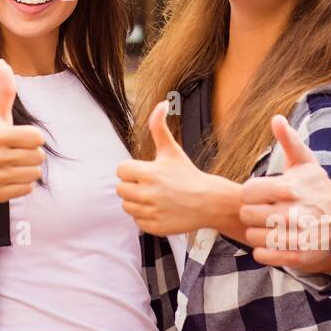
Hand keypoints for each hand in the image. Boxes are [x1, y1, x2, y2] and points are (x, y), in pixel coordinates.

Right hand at [0, 59, 45, 202]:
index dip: (33, 136)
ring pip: (35, 174)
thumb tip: (3, 61)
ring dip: (29, 168)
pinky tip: (9, 176)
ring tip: (14, 164)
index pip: (38, 137)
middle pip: (39, 157)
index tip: (20, 137)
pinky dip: (23, 183)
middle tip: (16, 152)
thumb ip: (6, 88)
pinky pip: (27, 189)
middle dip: (32, 153)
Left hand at [115, 101, 223, 236]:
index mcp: (149, 173)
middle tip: (151, 185)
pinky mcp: (154, 227)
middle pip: (121, 190)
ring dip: (137, 202)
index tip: (145, 172)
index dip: (131, 171)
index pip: (120, 171)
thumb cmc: (187, 174)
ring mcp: (151, 212)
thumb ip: (159, 127)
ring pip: (127, 206)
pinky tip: (160, 210)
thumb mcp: (171, 150)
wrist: (209, 201)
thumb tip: (161, 103)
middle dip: (132, 186)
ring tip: (156, 197)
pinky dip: (145, 217)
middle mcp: (148, 194)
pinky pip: (137, 221)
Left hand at [237, 115, 330, 272]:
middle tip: (261, 211)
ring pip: (255, 236)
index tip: (258, 193)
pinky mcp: (300, 255)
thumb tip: (276, 118)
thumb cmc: (317, 187)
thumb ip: (289, 140)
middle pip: (248, 214)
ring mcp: (298, 236)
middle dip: (250, 212)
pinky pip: (265, 255)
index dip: (249, 192)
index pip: (248, 191)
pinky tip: (267, 242)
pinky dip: (262, 251)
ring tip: (265, 226)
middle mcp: (295, 212)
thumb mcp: (305, 162)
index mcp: (290, 187)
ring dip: (255, 232)